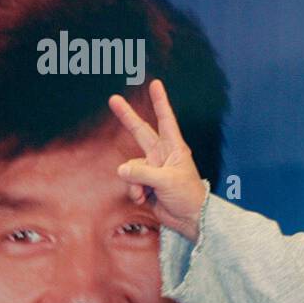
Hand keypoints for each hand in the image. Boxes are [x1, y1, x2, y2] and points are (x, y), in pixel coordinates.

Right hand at [109, 79, 206, 242]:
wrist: (190, 218)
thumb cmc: (187, 196)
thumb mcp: (166, 181)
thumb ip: (142, 173)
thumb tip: (121, 170)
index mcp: (174, 148)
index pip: (165, 120)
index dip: (160, 102)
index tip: (156, 84)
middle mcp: (162, 155)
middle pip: (140, 132)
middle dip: (127, 117)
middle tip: (113, 99)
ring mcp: (152, 169)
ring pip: (130, 167)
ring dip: (134, 182)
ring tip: (146, 193)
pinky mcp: (145, 183)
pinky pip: (130, 182)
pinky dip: (134, 192)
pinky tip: (144, 199)